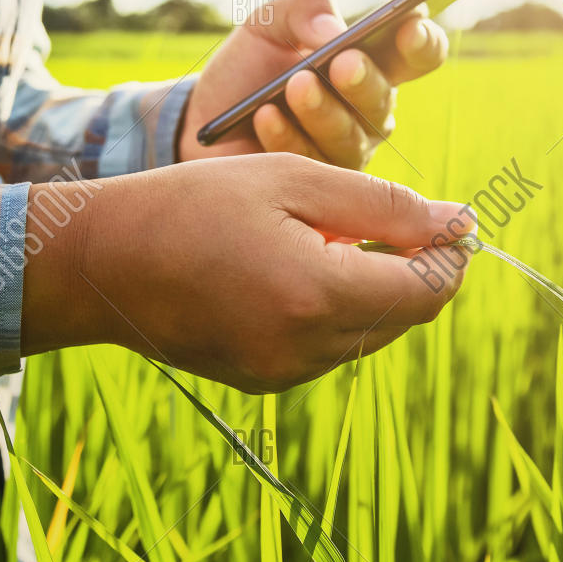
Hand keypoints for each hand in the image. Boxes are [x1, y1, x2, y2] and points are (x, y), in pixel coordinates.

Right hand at [21, 153, 472, 391]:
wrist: (103, 260)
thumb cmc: (195, 203)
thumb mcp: (294, 180)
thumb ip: (384, 205)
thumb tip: (459, 224)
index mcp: (317, 295)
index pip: (428, 291)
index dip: (451, 253)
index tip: (451, 218)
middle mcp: (306, 349)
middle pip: (404, 316)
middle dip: (412, 267)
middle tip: (390, 217)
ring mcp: (284, 374)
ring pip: (369, 333)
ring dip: (371, 287)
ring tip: (326, 237)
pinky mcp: (264, 381)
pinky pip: (329, 347)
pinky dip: (333, 308)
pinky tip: (295, 267)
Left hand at [177, 0, 448, 167]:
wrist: (203, 119)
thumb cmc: (248, 69)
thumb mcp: (269, 24)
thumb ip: (302, 10)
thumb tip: (333, 29)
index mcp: (373, 66)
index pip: (418, 56)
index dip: (422, 41)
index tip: (409, 25)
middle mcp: (368, 113)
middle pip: (383, 101)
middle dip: (364, 81)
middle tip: (343, 62)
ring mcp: (345, 153)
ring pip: (349, 138)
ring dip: (323, 111)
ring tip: (297, 85)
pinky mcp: (314, 188)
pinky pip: (308, 164)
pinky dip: (285, 136)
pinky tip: (265, 117)